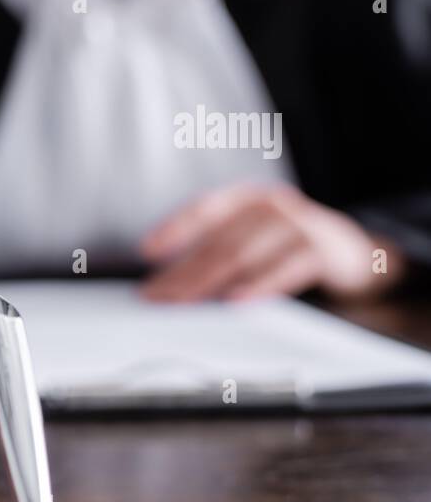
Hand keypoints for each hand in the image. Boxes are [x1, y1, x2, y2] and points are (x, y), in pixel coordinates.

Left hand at [140, 184, 405, 301]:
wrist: (355, 253)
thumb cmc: (288, 248)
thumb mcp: (254, 241)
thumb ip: (218, 254)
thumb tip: (167, 283)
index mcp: (248, 199)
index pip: (205, 209)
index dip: (175, 228)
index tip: (146, 250)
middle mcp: (271, 205)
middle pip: (219, 240)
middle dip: (183, 271)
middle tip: (156, 297)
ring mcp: (298, 225)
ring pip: (246, 253)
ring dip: (210, 281)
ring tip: (183, 302)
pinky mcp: (323, 250)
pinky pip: (287, 268)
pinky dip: (260, 284)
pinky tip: (237, 300)